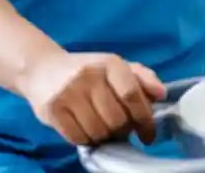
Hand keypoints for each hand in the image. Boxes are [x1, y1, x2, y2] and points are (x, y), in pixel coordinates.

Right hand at [19, 51, 165, 146]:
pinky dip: (86, 140)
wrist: (42, 68)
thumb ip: (141, 77)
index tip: (148, 134)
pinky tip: (85, 129)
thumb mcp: (115, 66)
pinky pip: (78, 138)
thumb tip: (162, 93)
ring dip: (104, 136)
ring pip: (99, 132)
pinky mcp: (53, 110)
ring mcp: (69, 93)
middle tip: (120, 129)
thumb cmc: (87, 71)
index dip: (145, 119)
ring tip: (102, 128)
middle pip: (117, 119)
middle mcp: (89, 76)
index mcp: (110, 63)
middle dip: (123, 130)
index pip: (132, 95)